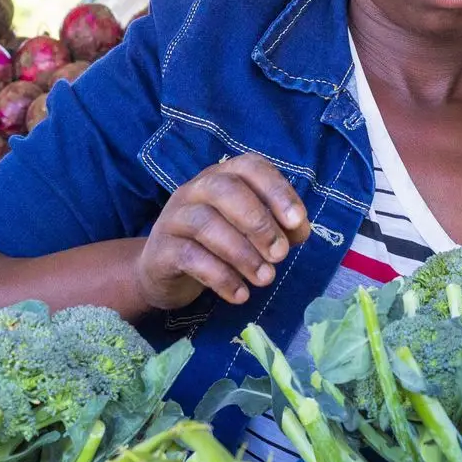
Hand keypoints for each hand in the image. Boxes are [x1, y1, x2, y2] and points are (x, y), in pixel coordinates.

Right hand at [135, 154, 311, 310]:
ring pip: (206, 223)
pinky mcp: (162, 249)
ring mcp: (175, 217)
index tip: (297, 221)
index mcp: (222, 177)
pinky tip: (240, 294)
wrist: (165, 272)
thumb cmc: (215, 246)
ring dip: (243, 253)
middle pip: (226, 189)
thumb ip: (278, 228)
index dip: (277, 190)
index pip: (250, 167)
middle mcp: (195, 189)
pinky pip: (190, 256)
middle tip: (280, 255)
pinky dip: (221, 276)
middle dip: (259, 222)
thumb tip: (299, 231)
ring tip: (266, 279)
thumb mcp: (249, 233)